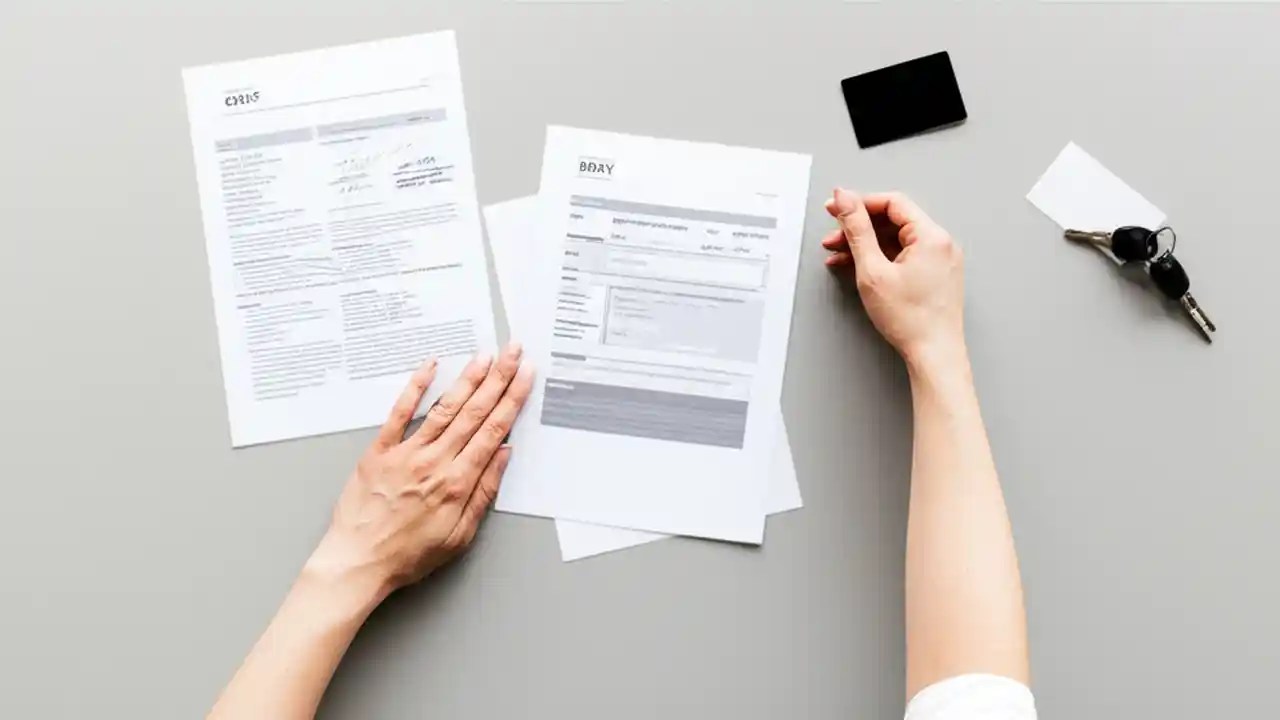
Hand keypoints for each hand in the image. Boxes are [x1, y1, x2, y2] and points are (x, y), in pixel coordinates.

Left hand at [304, 343, 533, 600]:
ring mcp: (406, 453)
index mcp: (458, 482)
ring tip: (485, 355)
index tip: (527, 376)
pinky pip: (400, 412)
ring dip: (467, 379)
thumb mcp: (460, 535)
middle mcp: (435, 461)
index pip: (493, 431)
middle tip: (513, 351)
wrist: (358, 562)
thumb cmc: (409, 555)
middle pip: (474, 412)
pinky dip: (416, 387)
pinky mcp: (380, 451)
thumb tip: (504, 454)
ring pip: (444, 408)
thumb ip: (484, 492)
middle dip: (498, 378)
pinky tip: (431, 366)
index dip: (513, 399)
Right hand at [821, 189, 965, 368]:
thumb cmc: (910, 320)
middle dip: (859, 226)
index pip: (892, 203)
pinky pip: (905, 255)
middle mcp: (941, 243)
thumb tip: (845, 199)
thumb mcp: (873, 270)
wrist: (933, 355)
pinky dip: (881, 257)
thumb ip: (857, 230)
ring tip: (838, 253)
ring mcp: (940, 260)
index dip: (859, 203)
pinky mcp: (935, 275)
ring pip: (897, 239)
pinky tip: (858, 266)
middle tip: (832, 232)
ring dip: (866, 243)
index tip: (836, 208)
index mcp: (931, 236)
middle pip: (893, 220)